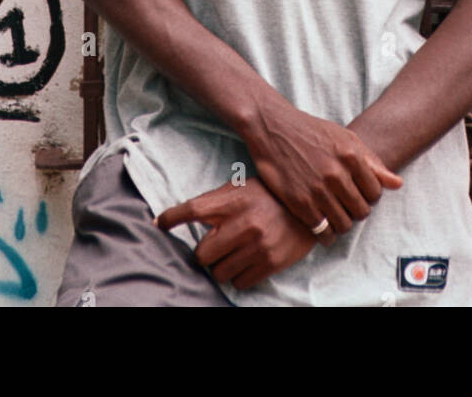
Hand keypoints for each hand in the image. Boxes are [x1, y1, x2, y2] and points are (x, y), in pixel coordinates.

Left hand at [155, 178, 316, 290]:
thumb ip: (217, 202)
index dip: (171, 218)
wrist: (311, 207)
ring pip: (219, 273)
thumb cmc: (270, 196)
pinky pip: (239, 283)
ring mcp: (255, 245)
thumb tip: (188, 217)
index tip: (159, 223)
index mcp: (231, 199)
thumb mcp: (242, 188)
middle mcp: (241, 223)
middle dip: (205, 253)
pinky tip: (247, 263)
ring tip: (233, 255)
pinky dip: (239, 277)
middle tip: (214, 247)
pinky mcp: (269, 263)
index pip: (192, 209)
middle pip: (201, 253)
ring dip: (222, 267)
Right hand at [242, 99, 401, 242]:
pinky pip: (323, 232)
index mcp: (351, 156)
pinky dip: (325, 234)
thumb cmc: (311, 132)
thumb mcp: (345, 139)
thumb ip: (372, 162)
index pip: (375, 193)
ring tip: (334, 214)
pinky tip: (321, 224)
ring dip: (341, 223)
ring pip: (344, 224)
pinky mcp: (300, 203)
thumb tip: (397, 184)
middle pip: (362, 211)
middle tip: (345, 204)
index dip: (369, 196)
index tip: (358, 194)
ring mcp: (318, 190)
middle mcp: (337, 174)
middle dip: (356, 210)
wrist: (273, 128)